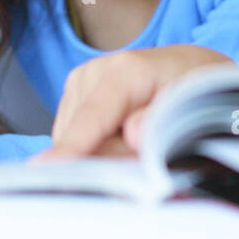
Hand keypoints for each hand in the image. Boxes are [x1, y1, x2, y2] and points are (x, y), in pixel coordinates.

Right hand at [43, 44, 231, 158]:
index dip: (70, 148)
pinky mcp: (74, 98)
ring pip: (76, 143)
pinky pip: (76, 140)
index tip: (43, 170)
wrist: (187, 68)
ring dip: (104, 153)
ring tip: (139, 137)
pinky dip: (97, 147)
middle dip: (108, 160)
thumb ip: (163, 122)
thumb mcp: (194, 105)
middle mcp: (93, 73)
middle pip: (83, 141)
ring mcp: (79, 84)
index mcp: (124, 72)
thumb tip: (134, 135)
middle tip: (147, 158)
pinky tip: (122, 135)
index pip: (91, 119)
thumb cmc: (195, 88)